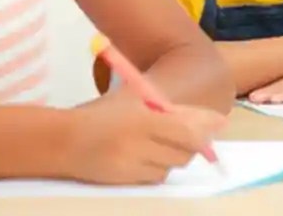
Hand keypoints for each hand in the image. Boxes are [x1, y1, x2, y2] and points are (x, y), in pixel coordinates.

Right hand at [62, 93, 226, 184]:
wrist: (64, 140)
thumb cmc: (105, 116)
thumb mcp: (139, 104)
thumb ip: (176, 112)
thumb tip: (217, 122)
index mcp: (142, 118)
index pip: (186, 131)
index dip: (205, 132)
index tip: (218, 126)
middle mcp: (137, 143)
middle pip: (183, 152)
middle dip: (191, 144)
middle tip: (185, 134)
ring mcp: (130, 164)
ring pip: (171, 166)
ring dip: (173, 156)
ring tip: (157, 143)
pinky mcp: (124, 180)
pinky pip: (156, 178)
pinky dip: (158, 168)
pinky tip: (145, 157)